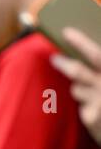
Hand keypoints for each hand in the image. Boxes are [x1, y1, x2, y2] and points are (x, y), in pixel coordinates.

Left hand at [52, 26, 100, 144]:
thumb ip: (98, 65)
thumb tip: (78, 48)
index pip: (97, 54)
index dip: (81, 42)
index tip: (66, 32)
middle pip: (78, 70)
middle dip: (63, 62)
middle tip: (53, 57)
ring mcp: (100, 100)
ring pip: (76, 87)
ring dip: (78, 86)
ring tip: (88, 89)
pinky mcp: (92, 116)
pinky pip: (79, 102)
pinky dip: (84, 100)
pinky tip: (93, 105)